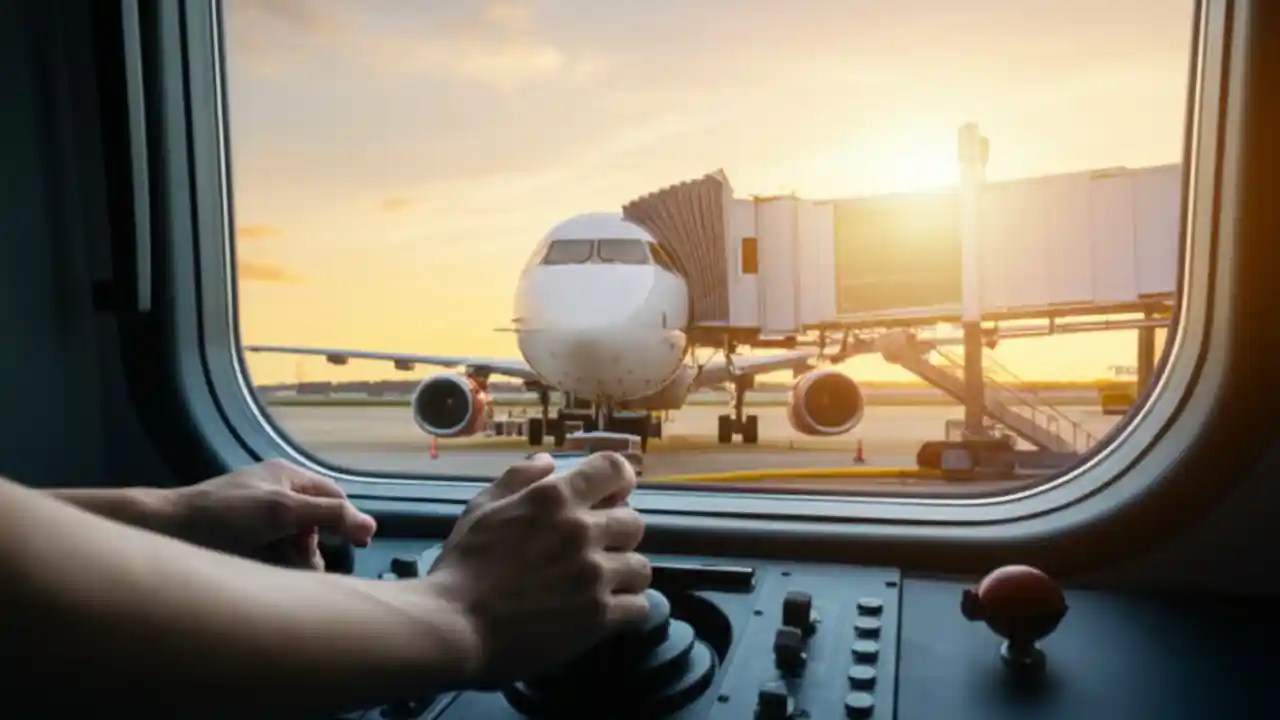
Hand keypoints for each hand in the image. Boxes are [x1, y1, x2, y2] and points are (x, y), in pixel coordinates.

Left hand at [171, 459, 376, 568]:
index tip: (356, 547)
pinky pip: (274, 554)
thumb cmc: (224, 515)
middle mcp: (276, 495)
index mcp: (287, 477)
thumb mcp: (281, 511)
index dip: (347, 520)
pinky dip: (276, 566)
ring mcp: (258, 519)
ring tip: (282, 572)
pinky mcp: (242, 541)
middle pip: (316, 524)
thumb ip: (329, 515)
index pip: (333, 498)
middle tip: (301, 563)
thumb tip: (371, 526)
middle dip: (314, 546)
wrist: (165, 531)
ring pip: (296, 543)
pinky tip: (266, 574)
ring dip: (296, 560)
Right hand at [425, 451, 649, 686]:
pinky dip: (627, 608)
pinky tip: (608, 611)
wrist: (454, 626)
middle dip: (618, 533)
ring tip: (605, 584)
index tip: (614, 494)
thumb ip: (518, 479)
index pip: (614, 469)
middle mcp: (582, 531)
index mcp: (555, 499)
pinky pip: (638, 606)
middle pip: (634, 521)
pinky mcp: (599, 616)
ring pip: (640, 566)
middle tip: (599, 548)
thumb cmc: (463, 566)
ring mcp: (594, 575)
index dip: (620, 479)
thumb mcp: (482, 509)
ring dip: (624, 573)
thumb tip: (548, 461)